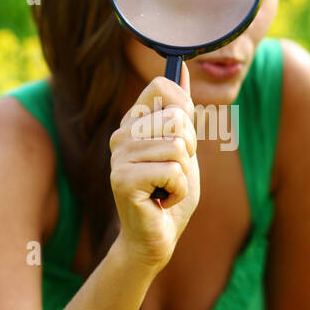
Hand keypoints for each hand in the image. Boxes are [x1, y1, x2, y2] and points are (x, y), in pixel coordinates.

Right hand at [108, 65, 199, 270]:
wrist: (156, 239)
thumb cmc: (171, 195)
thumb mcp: (184, 148)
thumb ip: (181, 111)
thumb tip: (182, 70)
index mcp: (133, 122)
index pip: (162, 86)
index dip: (184, 109)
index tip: (180, 138)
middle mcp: (121, 134)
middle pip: (178, 118)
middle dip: (190, 149)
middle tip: (172, 173)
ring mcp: (119, 156)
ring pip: (178, 146)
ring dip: (184, 174)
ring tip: (166, 188)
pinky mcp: (123, 179)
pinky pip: (173, 171)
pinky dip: (178, 191)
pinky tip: (162, 201)